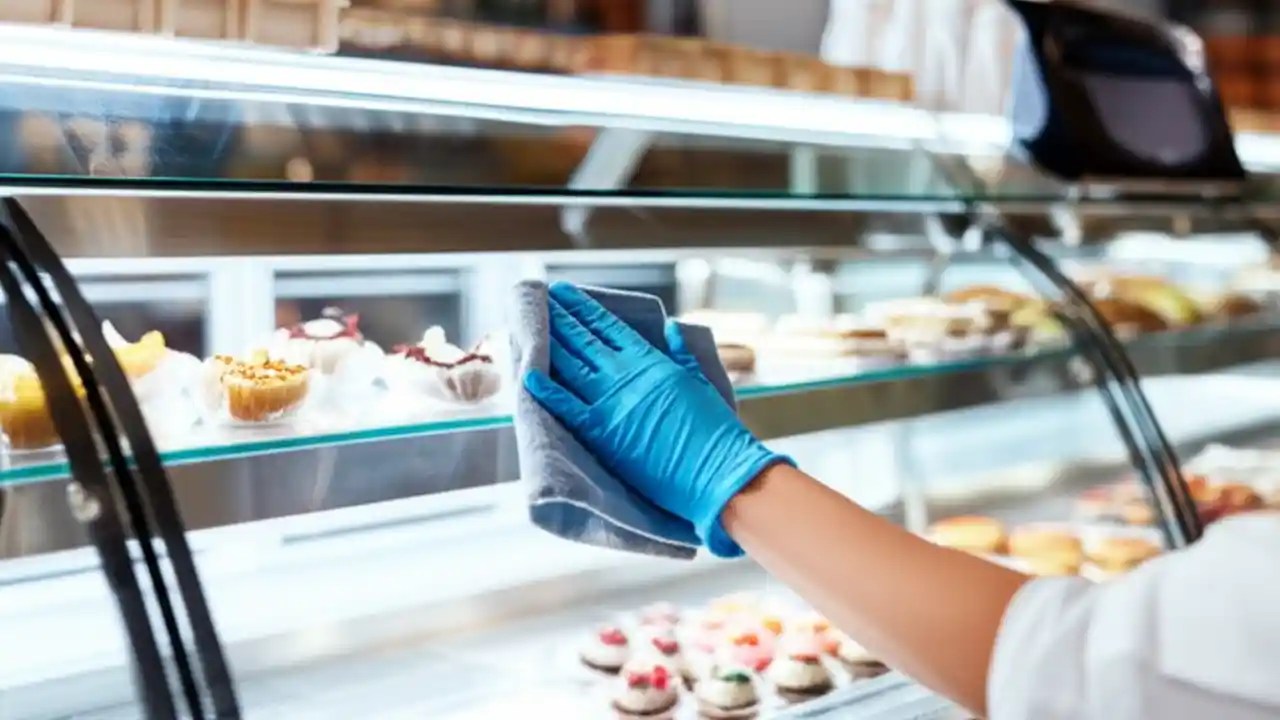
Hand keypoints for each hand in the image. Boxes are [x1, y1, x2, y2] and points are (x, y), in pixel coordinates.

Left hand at [524, 282, 791, 556]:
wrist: (717, 470)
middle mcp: (626, 375)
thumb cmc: (716, 430)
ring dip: (550, 343)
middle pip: (583, 340)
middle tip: (540, 302)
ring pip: (570, 365)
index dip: (583, 309)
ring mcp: (611, 402)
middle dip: (560, 319)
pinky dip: (546, 390)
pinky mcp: (602, 432)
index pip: (608, 326)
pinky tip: (528, 374)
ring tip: (531, 325)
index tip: (565, 294)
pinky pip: (566, 407)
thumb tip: (670, 326)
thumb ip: (681, 352)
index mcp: (651, 361)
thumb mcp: (700, 380)